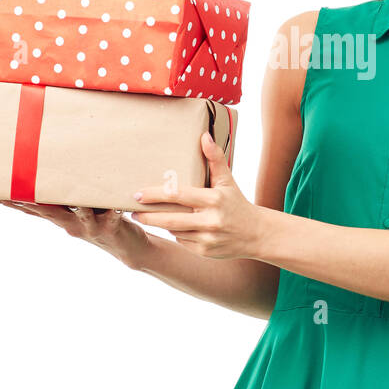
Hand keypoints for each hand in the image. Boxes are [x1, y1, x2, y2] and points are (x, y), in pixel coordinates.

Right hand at [0, 199, 152, 269]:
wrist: (128, 249)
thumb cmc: (103, 221)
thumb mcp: (80, 209)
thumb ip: (66, 197)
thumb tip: (53, 174)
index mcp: (62, 218)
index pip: (33, 209)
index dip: (14, 202)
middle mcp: (71, 224)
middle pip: (48, 211)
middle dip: (32, 201)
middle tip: (14, 190)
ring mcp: (90, 227)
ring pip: (80, 213)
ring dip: (74, 205)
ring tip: (67, 195)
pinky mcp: (111, 228)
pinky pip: (111, 217)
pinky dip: (112, 211)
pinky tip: (114, 207)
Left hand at [130, 131, 263, 259]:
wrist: (256, 234)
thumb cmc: (237, 203)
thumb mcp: (227, 181)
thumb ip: (215, 159)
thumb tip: (204, 136)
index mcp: (214, 199)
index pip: (178, 195)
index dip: (155, 195)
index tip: (138, 194)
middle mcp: (210, 220)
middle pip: (170, 219)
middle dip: (147, 216)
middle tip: (132, 211)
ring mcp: (206, 238)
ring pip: (174, 231)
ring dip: (160, 224)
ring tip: (146, 217)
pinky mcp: (204, 251)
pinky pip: (181, 241)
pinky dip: (176, 234)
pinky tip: (175, 227)